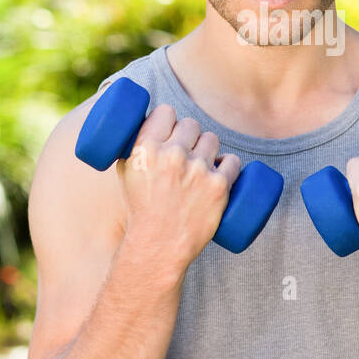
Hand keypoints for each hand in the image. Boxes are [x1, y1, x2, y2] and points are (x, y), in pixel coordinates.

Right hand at [116, 103, 241, 272]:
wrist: (158, 246)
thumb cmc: (140, 210)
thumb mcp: (126, 173)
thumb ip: (134, 147)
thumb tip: (144, 125)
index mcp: (146, 148)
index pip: (166, 112)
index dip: (170, 119)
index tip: (171, 128)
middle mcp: (172, 155)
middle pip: (191, 125)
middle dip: (189, 136)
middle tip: (186, 151)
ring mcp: (197, 171)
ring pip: (211, 139)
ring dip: (208, 148)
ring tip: (201, 163)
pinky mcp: (218, 187)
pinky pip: (232, 161)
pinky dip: (228, 166)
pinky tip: (223, 170)